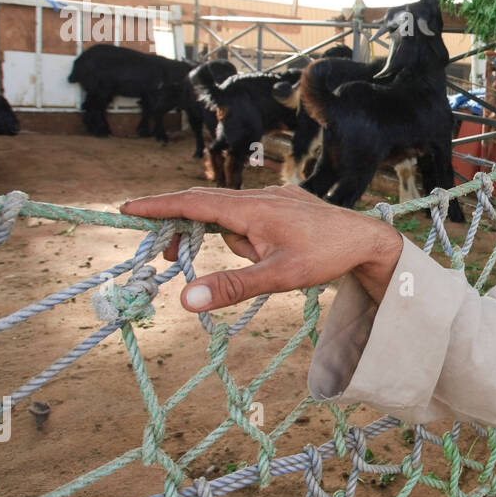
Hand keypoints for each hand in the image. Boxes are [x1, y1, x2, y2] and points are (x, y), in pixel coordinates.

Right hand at [120, 184, 402, 310]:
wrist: (369, 240)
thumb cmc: (325, 256)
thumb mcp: (277, 277)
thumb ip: (230, 287)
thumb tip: (184, 300)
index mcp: (251, 208)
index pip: (193, 202)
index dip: (158, 206)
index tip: (126, 207)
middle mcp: (259, 196)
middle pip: (206, 207)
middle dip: (186, 229)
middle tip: (171, 255)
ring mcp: (274, 198)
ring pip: (233, 219)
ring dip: (233, 242)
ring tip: (262, 263)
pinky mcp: (286, 205)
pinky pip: (252, 219)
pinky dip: (248, 237)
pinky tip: (273, 253)